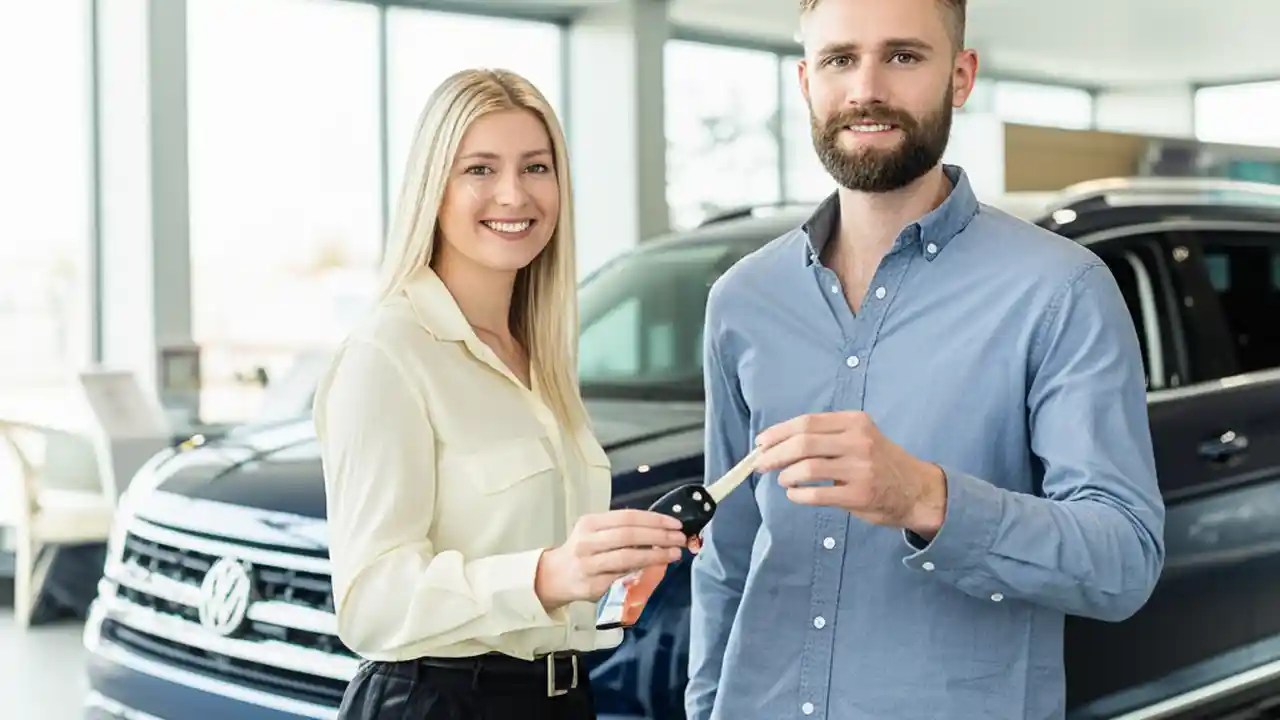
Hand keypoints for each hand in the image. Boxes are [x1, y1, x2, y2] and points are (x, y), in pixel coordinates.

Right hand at [535, 509, 686, 610]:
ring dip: (655, 554)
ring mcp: (589, 564)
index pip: (627, 517)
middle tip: (680, 538)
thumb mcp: (596, 532)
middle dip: (659, 536)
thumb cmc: (583, 551)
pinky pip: (622, 575)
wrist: (554, 577)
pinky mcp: (593, 585)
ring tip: (674, 553)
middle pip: (629, 535)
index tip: (674, 523)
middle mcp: (588, 542)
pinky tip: (656, 566)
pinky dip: (642, 568)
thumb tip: (659, 528)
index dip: (654, 519)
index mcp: (590, 523)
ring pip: (627, 557)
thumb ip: (621, 529)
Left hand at [753, 412, 947, 536]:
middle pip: (803, 442)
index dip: (778, 432)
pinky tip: (794, 495)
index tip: (761, 442)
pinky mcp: (860, 494)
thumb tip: (778, 443)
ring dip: (786, 475)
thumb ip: (827, 436)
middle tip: (760, 463)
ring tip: (783, 480)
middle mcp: (859, 441)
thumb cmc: (880, 462)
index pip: (806, 422)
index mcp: (855, 421)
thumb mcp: (860, 437)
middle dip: (775, 454)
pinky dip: (798, 495)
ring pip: (807, 468)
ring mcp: (861, 468)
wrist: (916, 490)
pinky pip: (817, 494)